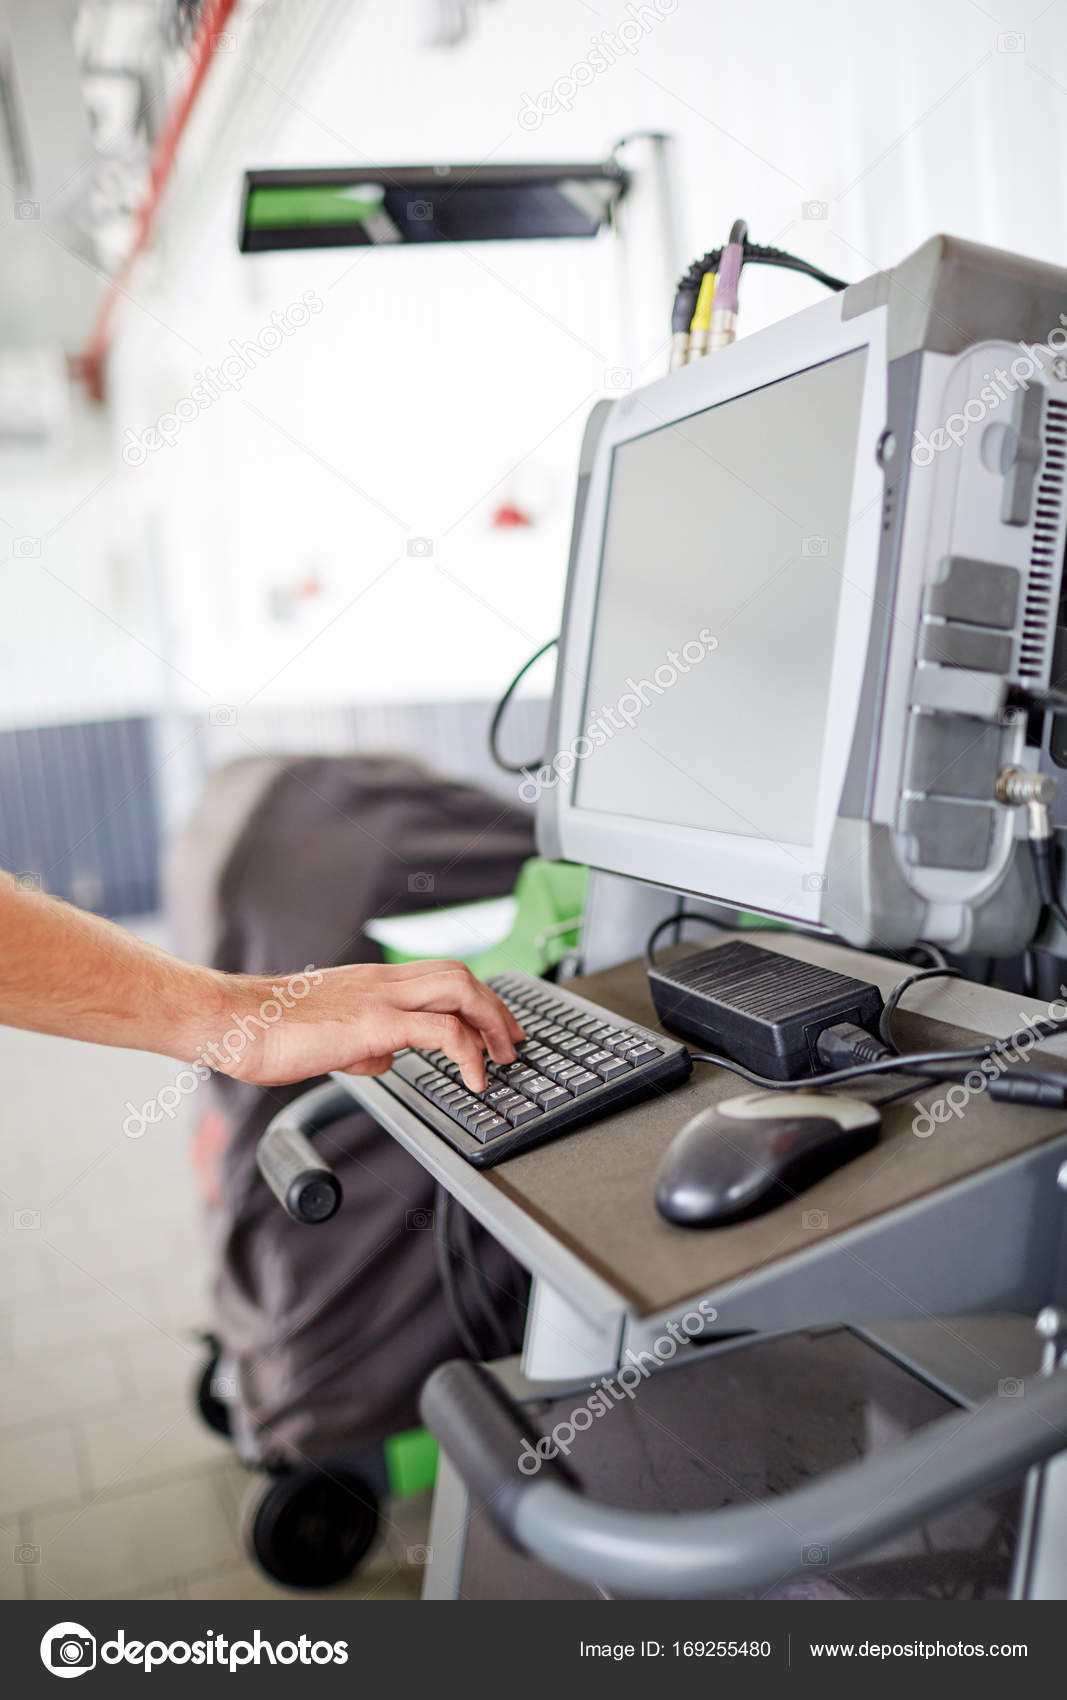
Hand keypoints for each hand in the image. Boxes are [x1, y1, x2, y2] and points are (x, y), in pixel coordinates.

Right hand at [211, 958, 524, 1092]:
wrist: (233, 1020)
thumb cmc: (266, 1030)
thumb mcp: (327, 1037)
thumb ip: (361, 1043)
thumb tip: (382, 1059)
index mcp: (371, 982)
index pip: (438, 975)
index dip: (475, 999)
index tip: (492, 1027)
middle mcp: (382, 981)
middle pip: (460, 974)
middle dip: (496, 1008)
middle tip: (512, 1043)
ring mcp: (380, 997)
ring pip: (461, 988)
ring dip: (492, 1023)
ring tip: (502, 1059)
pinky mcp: (375, 1023)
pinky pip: (441, 1030)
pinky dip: (468, 1052)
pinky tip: (472, 1079)